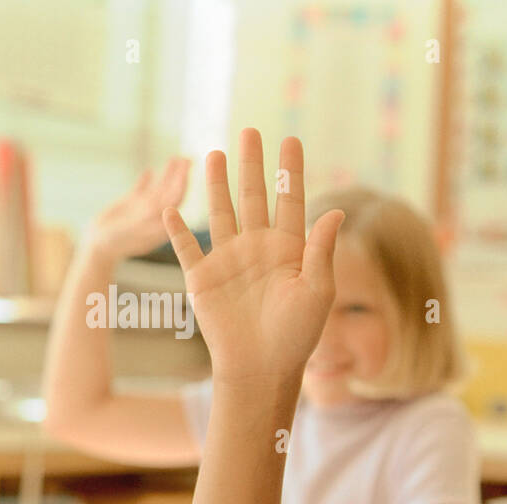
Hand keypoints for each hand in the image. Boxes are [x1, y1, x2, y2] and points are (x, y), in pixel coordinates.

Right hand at [84, 157, 191, 261]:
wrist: (98, 247)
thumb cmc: (116, 242)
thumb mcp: (132, 231)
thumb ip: (147, 220)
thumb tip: (164, 211)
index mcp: (161, 221)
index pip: (176, 200)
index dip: (182, 185)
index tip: (187, 171)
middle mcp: (156, 213)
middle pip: (172, 191)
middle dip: (180, 175)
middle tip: (188, 159)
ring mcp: (144, 208)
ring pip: (159, 188)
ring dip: (168, 174)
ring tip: (177, 158)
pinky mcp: (131, 205)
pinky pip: (141, 190)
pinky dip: (145, 181)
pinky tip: (149, 171)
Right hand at [160, 129, 344, 385]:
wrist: (262, 369)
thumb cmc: (296, 336)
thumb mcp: (317, 291)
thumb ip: (322, 251)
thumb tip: (336, 211)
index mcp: (289, 251)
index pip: (290, 200)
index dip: (289, 170)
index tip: (290, 139)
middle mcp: (258, 249)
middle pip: (254, 197)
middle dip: (253, 165)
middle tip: (252, 131)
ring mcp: (229, 261)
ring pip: (221, 212)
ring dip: (217, 184)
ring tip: (217, 153)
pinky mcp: (203, 278)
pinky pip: (186, 247)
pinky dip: (176, 229)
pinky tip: (170, 206)